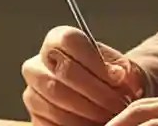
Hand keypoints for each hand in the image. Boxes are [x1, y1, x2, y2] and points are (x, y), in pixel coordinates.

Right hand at [22, 26, 145, 125]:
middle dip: (95, 91)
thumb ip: (125, 70)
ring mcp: (32, 92)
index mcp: (58, 39)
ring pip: (56, 101)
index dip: (93, 59)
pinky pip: (52, 123)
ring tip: (110, 115)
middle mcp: (37, 63)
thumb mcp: (125, 69)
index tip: (116, 77)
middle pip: (62, 73)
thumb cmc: (113, 78)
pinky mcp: (35, 118)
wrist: (105, 96)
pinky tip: (95, 123)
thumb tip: (117, 75)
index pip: (69, 40)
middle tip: (117, 103)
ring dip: (88, 112)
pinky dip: (78, 125)